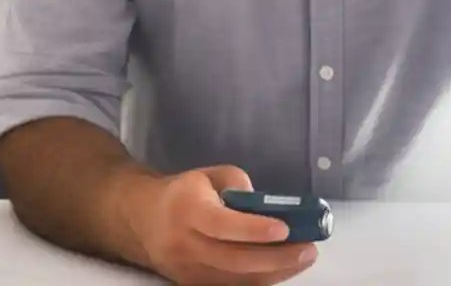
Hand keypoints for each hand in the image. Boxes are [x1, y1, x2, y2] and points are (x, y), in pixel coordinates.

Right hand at [129, 164, 318, 284]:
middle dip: (276, 258)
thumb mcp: (210, 175)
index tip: (285, 228)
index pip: (221, 224)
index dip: (254, 229)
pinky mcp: (192, 285)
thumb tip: (268, 207)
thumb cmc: (184, 192)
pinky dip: (259, 280)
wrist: (143, 219)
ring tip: (302, 259)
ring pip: (235, 279)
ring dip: (274, 272)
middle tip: (308, 249)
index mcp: (186, 209)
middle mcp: (183, 244)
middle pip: (233, 260)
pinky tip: (281, 269)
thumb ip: (239, 185)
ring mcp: (186, 271)